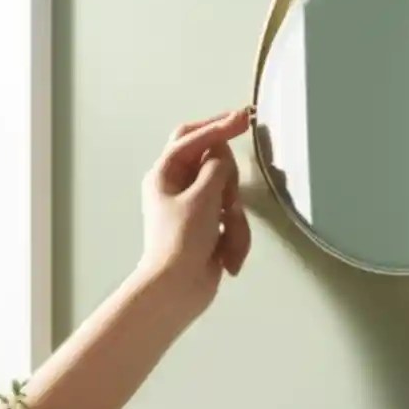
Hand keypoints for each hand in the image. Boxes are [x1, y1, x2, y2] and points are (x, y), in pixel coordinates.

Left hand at [136, 107, 252, 318]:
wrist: (177, 291)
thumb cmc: (182, 240)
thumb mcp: (203, 197)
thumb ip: (217, 168)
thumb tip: (222, 155)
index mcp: (164, 174)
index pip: (192, 138)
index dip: (218, 125)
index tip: (243, 117)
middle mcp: (177, 187)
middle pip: (212, 164)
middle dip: (227, 181)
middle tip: (228, 199)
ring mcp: (195, 209)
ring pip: (228, 194)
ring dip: (234, 219)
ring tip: (224, 238)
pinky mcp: (210, 229)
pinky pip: (233, 220)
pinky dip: (235, 238)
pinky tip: (227, 258)